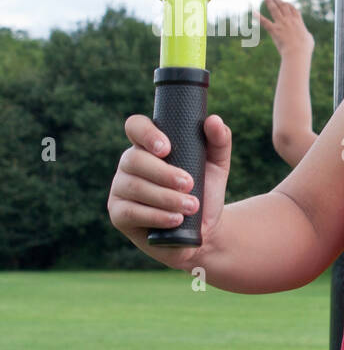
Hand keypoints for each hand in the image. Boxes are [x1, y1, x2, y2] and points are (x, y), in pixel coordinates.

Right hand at [107, 114, 233, 269]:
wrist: (205, 229)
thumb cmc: (205, 191)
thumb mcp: (217, 165)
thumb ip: (219, 141)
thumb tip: (213, 120)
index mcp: (148, 146)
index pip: (135, 127)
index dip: (146, 133)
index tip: (166, 148)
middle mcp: (129, 164)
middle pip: (134, 159)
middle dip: (164, 173)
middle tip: (190, 184)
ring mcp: (120, 189)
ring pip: (134, 187)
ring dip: (165, 197)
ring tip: (192, 206)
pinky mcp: (119, 214)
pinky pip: (131, 212)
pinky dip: (156, 216)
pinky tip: (175, 219)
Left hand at [258, 0, 313, 56]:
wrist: (297, 52)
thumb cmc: (305, 48)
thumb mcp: (309, 39)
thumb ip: (306, 34)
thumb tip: (305, 34)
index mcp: (298, 22)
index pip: (293, 9)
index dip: (288, 4)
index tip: (284, 2)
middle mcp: (290, 20)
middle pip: (283, 6)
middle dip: (277, 0)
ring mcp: (281, 24)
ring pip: (274, 10)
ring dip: (270, 2)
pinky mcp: (274, 30)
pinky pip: (265, 22)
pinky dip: (259, 17)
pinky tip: (253, 12)